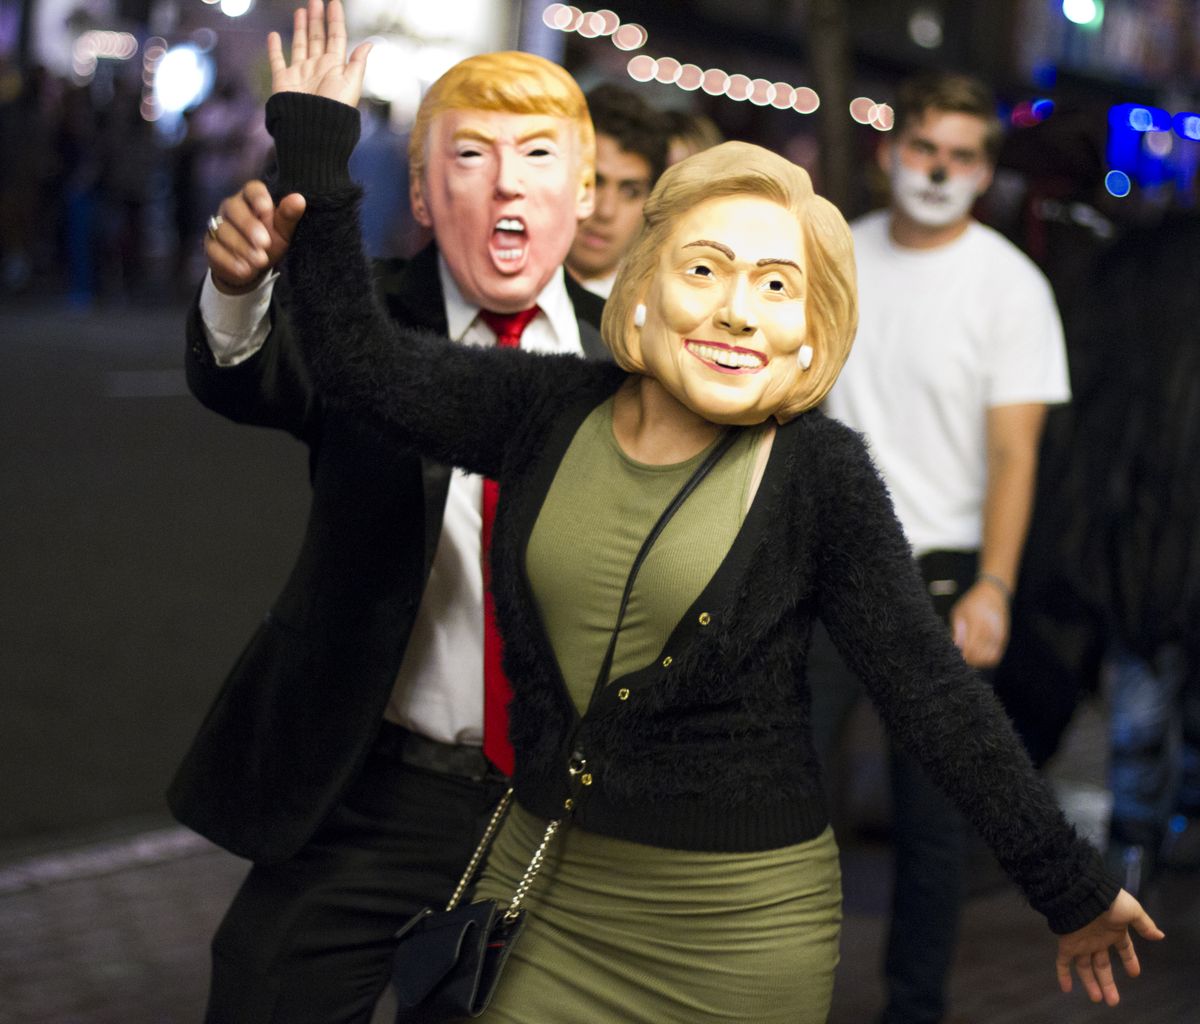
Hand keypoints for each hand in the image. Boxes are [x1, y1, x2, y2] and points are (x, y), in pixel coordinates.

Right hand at [204, 180, 305, 293]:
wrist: (251, 268)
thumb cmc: (268, 242)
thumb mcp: (282, 231)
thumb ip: (288, 216)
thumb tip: (298, 199)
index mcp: (251, 198)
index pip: (251, 189)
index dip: (257, 197)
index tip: (266, 209)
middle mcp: (231, 207)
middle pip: (234, 208)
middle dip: (249, 226)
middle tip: (265, 243)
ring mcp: (218, 225)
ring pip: (224, 230)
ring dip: (242, 247)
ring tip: (260, 261)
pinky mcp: (210, 244)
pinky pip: (215, 249)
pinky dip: (230, 261)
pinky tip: (245, 269)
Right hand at [267, 0, 371, 107]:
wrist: (313, 128)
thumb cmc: (335, 108)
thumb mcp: (351, 83)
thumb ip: (357, 62)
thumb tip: (369, 44)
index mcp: (335, 66)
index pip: (336, 37)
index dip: (335, 20)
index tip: (334, 2)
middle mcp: (318, 67)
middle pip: (318, 37)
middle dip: (317, 19)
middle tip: (315, 1)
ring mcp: (301, 73)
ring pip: (301, 44)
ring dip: (301, 28)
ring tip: (301, 11)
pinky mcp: (284, 81)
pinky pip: (277, 61)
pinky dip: (274, 48)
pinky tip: (274, 36)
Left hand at [949, 580, 1008, 667]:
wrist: (994, 593)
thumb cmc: (973, 602)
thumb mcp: (959, 612)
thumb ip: (957, 630)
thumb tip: (956, 647)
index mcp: (977, 622)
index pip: (971, 646)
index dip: (963, 654)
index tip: (957, 654)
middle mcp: (990, 629)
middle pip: (980, 655)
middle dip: (970, 659)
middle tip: (962, 656)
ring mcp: (999, 635)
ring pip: (989, 658)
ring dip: (979, 661)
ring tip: (970, 656)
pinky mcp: (1003, 638)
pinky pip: (996, 655)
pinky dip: (987, 659)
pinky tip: (979, 654)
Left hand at [1055, 889, 1163, 1005]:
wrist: (1083, 893)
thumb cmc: (1110, 902)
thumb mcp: (1132, 911)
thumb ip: (1144, 924)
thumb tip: (1160, 936)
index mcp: (1114, 931)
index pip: (1123, 949)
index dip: (1129, 960)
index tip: (1134, 974)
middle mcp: (1097, 939)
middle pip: (1102, 965)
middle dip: (1107, 983)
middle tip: (1113, 1001)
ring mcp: (1081, 942)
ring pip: (1085, 967)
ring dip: (1091, 984)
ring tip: (1098, 999)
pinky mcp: (1067, 943)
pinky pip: (1062, 961)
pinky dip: (1063, 975)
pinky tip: (1066, 989)